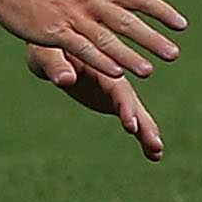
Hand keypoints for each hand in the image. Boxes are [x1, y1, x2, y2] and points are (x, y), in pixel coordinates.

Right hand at [0, 0, 182, 82]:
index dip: (161, 11)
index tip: (181, 25)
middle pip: (127, 20)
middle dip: (152, 38)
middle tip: (174, 54)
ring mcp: (71, 15)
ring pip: (107, 38)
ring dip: (130, 55)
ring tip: (150, 70)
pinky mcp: (54, 31)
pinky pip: (82, 47)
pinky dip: (101, 60)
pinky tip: (116, 73)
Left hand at [30, 42, 165, 160]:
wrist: (49, 49)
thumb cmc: (45, 46)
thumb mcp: (46, 53)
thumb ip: (56, 65)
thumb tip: (66, 80)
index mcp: (101, 61)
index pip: (116, 85)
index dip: (124, 105)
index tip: (131, 125)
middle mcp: (114, 73)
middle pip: (131, 100)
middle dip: (143, 122)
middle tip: (154, 144)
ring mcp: (115, 87)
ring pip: (134, 110)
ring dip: (147, 130)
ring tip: (157, 153)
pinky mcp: (111, 97)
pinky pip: (129, 116)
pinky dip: (142, 133)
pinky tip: (153, 154)